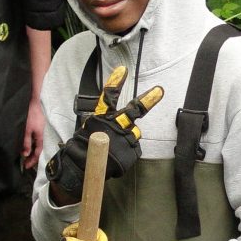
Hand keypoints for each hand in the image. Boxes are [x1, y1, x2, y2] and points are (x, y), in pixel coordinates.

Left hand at [20, 98, 46, 170]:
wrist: (31, 100)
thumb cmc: (29, 114)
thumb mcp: (26, 130)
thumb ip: (26, 142)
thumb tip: (25, 154)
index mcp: (39, 136)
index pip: (37, 151)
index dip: (32, 160)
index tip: (26, 166)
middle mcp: (40, 133)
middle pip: (37, 148)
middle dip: (32, 157)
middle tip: (25, 163)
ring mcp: (38, 129)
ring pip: (35, 142)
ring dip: (30, 150)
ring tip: (24, 155)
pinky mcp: (35, 125)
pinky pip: (33, 137)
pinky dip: (29, 142)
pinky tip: (24, 142)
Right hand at [47, 65, 163, 200]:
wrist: (80, 170)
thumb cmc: (84, 148)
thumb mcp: (90, 129)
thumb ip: (106, 122)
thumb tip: (123, 120)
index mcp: (100, 118)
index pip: (108, 97)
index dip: (115, 82)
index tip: (123, 70)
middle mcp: (113, 126)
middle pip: (133, 110)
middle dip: (148, 100)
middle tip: (159, 91)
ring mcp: (123, 139)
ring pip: (134, 132)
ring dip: (128, 137)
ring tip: (115, 147)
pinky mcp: (130, 152)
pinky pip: (134, 148)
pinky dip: (127, 152)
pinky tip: (116, 157)